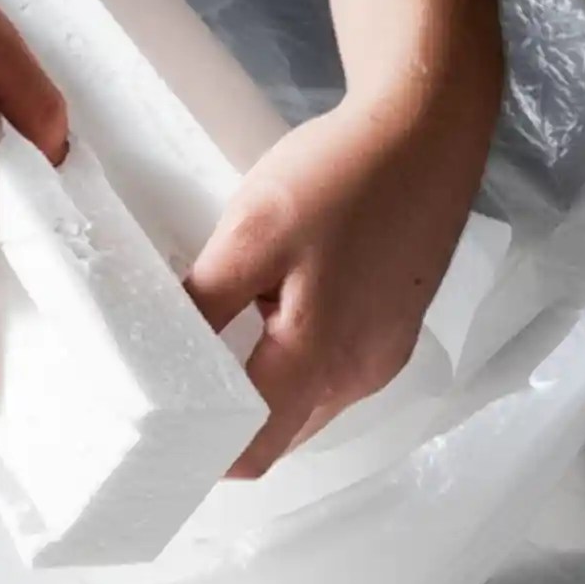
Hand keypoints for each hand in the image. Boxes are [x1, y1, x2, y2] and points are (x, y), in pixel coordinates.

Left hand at [186, 84, 498, 477]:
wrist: (427, 125)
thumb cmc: (340, 177)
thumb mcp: (252, 234)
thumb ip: (207, 303)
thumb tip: (164, 357)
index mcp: (322, 360)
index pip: (257, 450)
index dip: (206, 458)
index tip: (157, 441)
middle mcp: (361, 375)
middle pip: (283, 433)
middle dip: (228, 425)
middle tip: (169, 393)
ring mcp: (384, 353)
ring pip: (308, 403)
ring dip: (261, 391)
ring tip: (207, 352)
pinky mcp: (393, 327)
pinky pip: (331, 370)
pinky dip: (292, 363)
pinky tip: (263, 318)